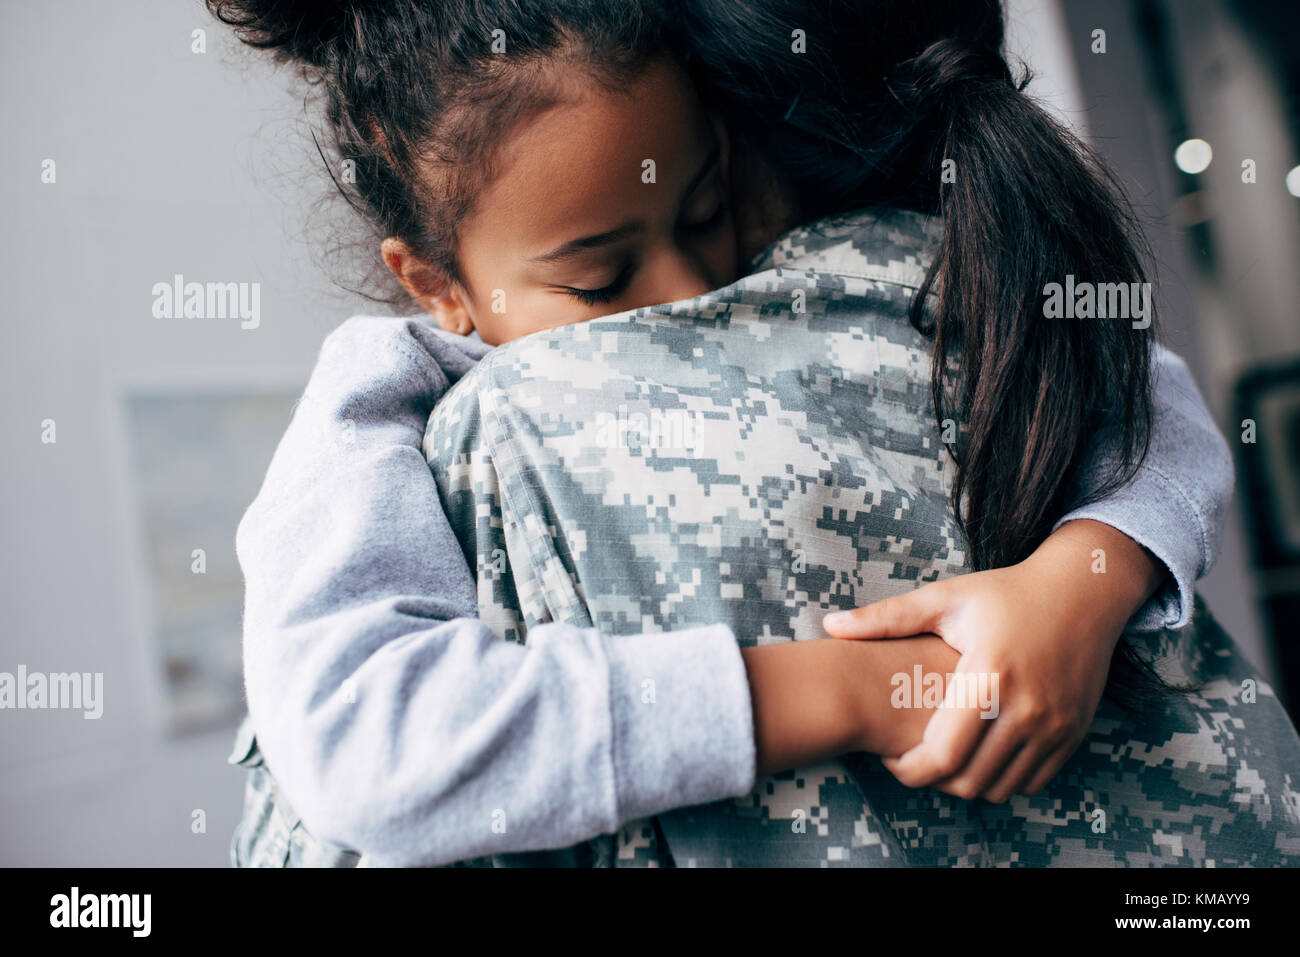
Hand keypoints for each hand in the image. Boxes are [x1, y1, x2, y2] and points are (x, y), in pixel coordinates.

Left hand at [824, 521, 1162, 801]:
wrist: (1082, 592)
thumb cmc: (1005, 593)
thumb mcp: (945, 599)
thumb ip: (886, 618)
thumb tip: (829, 627)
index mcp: (989, 676)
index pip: (941, 756)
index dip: (907, 770)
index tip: (889, 758)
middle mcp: (1027, 707)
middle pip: (968, 781)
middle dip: (932, 780)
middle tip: (911, 758)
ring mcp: (1056, 725)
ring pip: (1000, 788)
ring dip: (966, 782)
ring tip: (943, 755)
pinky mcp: (1074, 733)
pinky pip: (1031, 781)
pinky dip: (1002, 778)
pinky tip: (979, 753)